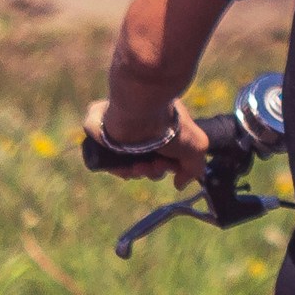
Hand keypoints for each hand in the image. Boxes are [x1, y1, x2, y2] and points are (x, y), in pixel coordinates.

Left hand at [82, 92, 210, 187]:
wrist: (142, 111)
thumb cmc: (169, 126)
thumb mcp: (196, 146)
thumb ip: (194, 168)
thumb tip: (179, 183)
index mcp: (160, 126)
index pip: (161, 154)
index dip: (164, 167)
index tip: (168, 167)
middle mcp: (140, 127)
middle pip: (144, 161)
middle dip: (151, 170)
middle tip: (154, 164)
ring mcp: (119, 129)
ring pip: (125, 162)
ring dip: (134, 171)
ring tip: (138, 166)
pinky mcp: (98, 129)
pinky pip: (104, 157)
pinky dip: (115, 168)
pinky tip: (123, 168)